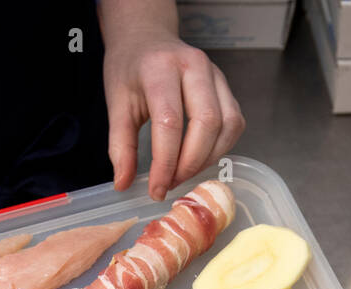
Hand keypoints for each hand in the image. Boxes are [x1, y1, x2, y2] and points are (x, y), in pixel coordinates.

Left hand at [103, 22, 244, 200]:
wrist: (146, 38)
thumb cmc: (130, 68)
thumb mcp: (116, 103)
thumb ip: (120, 145)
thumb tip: (123, 183)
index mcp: (160, 68)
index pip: (170, 122)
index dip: (165, 163)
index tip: (156, 189)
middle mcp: (194, 66)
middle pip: (207, 123)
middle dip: (190, 163)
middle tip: (171, 183)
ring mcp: (215, 74)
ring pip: (227, 125)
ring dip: (208, 158)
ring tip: (184, 172)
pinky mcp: (226, 86)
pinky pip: (234, 123)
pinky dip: (220, 148)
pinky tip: (199, 157)